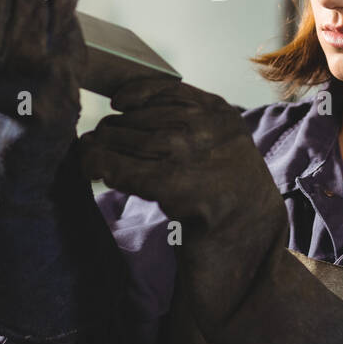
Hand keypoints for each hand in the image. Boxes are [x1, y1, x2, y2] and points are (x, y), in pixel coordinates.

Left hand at [77, 77, 287, 332]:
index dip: (135, 94)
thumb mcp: (222, 150)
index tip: (117, 103)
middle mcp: (212, 129)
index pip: (168, 90)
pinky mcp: (177, 188)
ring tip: (88, 153)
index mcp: (223, 115)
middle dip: (114, 128)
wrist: (253, 253)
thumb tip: (127, 107)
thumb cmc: (231, 202)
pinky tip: (90, 169)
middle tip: (95, 140)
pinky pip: (125, 170)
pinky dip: (101, 166)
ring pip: (130, 141)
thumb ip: (190, 125)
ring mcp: (196, 156)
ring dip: (102, 147)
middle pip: (143, 118)